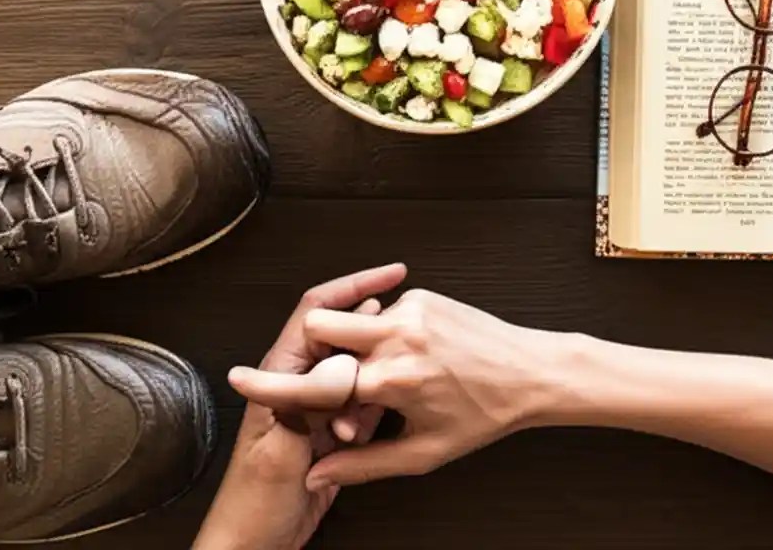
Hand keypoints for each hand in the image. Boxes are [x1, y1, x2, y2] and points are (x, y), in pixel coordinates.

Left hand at [193, 264, 406, 549]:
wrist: (252, 544)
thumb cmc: (251, 503)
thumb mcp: (277, 457)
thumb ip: (303, 413)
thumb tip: (334, 373)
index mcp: (278, 378)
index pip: (316, 314)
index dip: (352, 288)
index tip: (390, 277)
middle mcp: (298, 385)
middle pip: (343, 340)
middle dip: (371, 350)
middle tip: (393, 365)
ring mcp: (316, 407)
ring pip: (358, 376)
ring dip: (370, 395)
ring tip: (360, 428)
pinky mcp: (329, 431)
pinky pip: (362, 408)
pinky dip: (372, 417)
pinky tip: (372, 435)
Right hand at [229, 288, 562, 489]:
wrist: (535, 373)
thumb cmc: (485, 416)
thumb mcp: (424, 453)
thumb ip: (364, 465)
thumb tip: (320, 477)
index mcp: (390, 382)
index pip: (314, 384)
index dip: (269, 385)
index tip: (238, 380)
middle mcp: (396, 339)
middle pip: (320, 326)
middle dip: (316, 349)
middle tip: (335, 374)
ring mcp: (411, 312)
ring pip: (352, 317)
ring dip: (357, 343)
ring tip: (395, 375)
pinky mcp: (424, 296)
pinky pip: (385, 311)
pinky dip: (387, 333)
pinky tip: (417, 358)